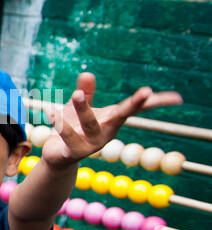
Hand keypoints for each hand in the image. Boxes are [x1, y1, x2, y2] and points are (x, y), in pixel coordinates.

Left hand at [40, 73, 182, 167]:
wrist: (57, 156)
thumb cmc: (74, 127)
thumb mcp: (81, 107)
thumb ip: (85, 92)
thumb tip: (87, 73)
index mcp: (113, 119)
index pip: (138, 109)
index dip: (156, 102)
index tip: (177, 98)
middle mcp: (107, 132)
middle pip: (122, 116)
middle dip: (134, 104)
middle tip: (147, 90)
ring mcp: (92, 143)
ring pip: (90, 124)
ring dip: (83, 109)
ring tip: (76, 94)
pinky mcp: (73, 151)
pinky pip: (68, 136)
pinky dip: (59, 123)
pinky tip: (51, 111)